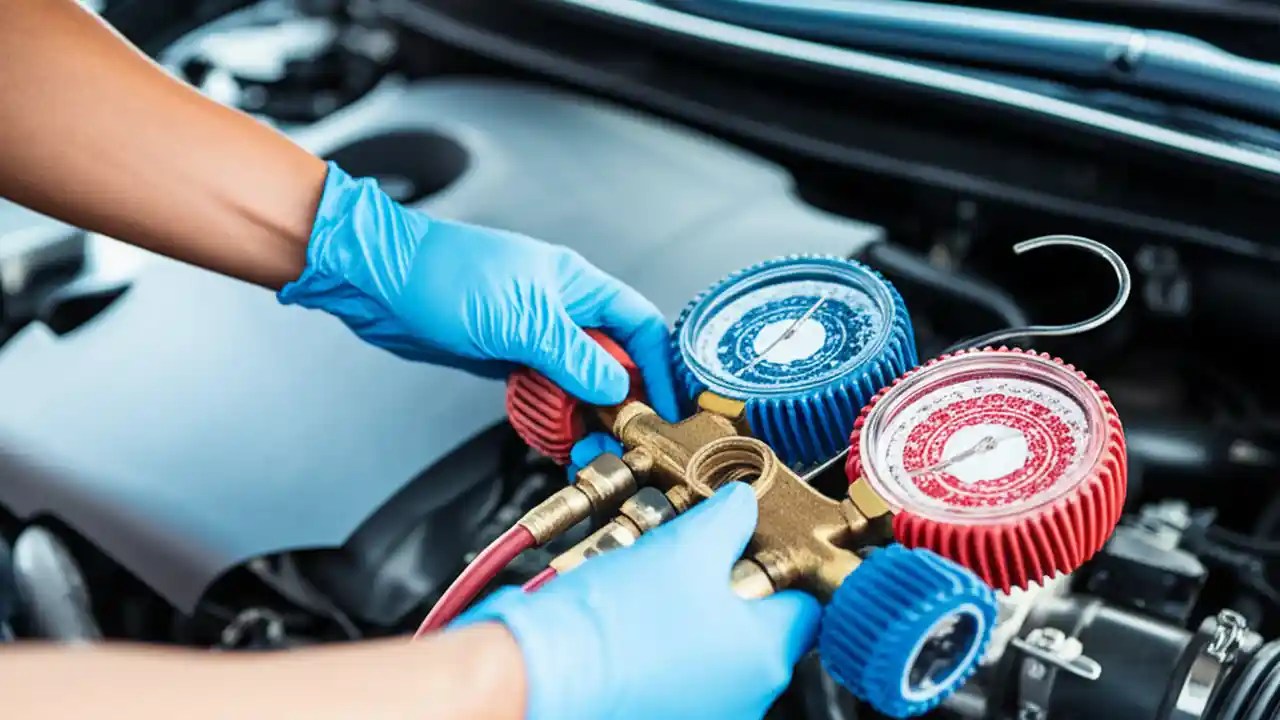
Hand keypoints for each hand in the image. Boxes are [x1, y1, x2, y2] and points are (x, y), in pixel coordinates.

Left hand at [278, 162, 678, 419]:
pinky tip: (546, 430)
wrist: (377, 280)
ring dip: (579, 412)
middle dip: (618, 400)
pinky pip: (540, 389)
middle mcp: (557, 308)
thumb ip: (574, 357)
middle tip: (617, 435)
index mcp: (574, 285)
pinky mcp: (503, 355)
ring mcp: (530, 332)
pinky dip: (547, 412)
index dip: (658, 365)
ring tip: (579, 440)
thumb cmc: (442, 275)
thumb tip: (614, 387)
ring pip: (574, 379)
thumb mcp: (521, 321)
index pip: (638, 324)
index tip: (667, 404)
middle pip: (610, 359)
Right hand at [454, 482, 820, 719]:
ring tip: (651, 577)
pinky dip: (661, 637)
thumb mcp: (684, 543)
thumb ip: (728, 515)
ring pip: (711, 642)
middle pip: (753, 619)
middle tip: (690, 548)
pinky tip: (632, 612)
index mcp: (766, 653)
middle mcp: (747, 694)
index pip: (804, 598)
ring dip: (688, 606)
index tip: (755, 536)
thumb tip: (742, 500)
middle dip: (722, 578)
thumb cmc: (612, 623)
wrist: (542, 672)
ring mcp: (705, 711)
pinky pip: (677, 666)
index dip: (779, 557)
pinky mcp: (664, 714)